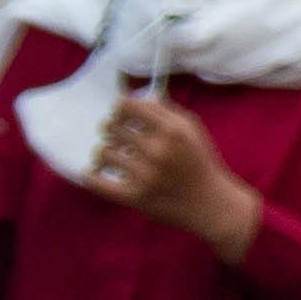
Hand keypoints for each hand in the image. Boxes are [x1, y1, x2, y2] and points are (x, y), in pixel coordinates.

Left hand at [82, 84, 261, 257]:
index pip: (127, 107)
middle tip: (117, 137)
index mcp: (172, 130)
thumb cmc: (198, 161)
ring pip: (103, 153)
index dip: (119, 109)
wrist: (209, 203)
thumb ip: (165, 110)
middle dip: (111, 130)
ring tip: (113, 156)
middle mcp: (158, 150)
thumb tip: (134, 96)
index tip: (120, 115)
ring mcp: (145, 175)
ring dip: (104, 153)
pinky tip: (91, 172)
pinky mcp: (135, 197)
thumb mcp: (191, 129)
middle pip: (112, 128)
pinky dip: (91, 176)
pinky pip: (98, 183)